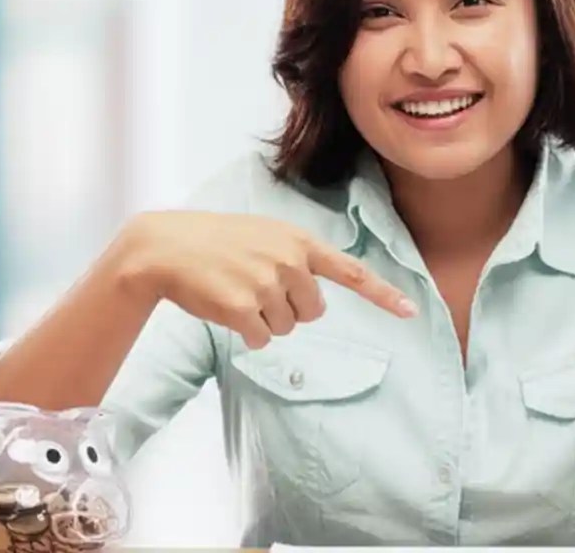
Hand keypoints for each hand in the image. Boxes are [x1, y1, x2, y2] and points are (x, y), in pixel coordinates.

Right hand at [118, 212, 416, 348]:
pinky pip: (260, 340)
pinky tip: (225, 308)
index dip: (382, 295)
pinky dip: (245, 333)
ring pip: (285, 328)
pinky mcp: (242, 308)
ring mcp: (265, 284)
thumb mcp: (263, 235)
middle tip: (255, 288)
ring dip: (263, 320)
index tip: (410, 311)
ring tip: (235, 291)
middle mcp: (288, 261)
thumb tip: (314, 301)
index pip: (350, 271)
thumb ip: (294, 258)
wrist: (164, 246)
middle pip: (312, 313)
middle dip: (288, 309)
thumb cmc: (215, 242)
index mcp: (298, 242)